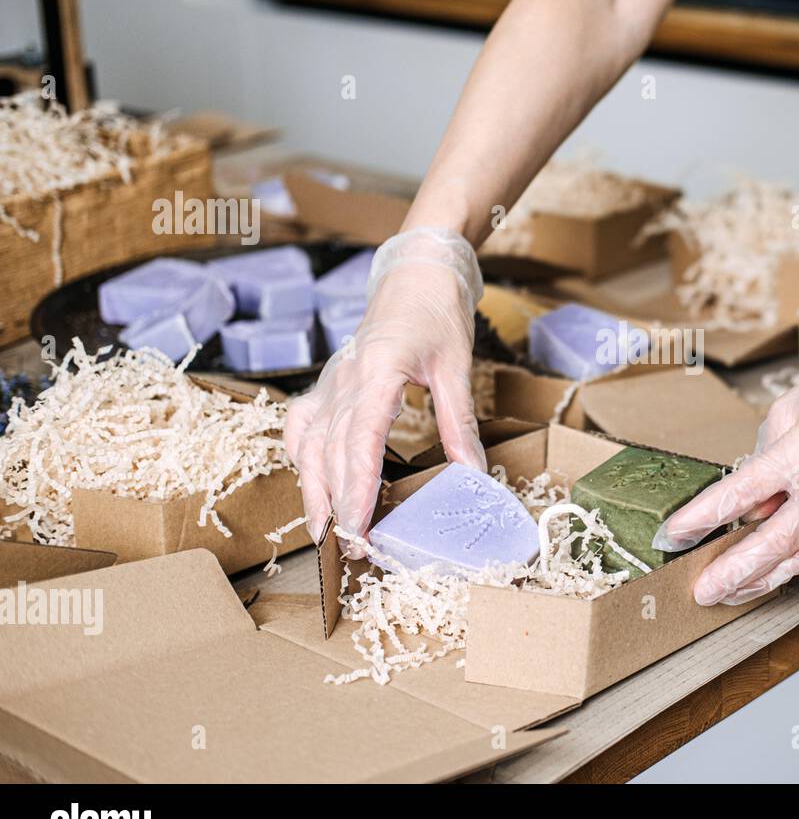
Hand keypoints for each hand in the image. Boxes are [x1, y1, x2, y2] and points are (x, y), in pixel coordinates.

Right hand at [284, 226, 486, 544]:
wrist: (416, 271)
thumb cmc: (437, 313)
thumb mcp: (457, 367)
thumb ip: (459, 425)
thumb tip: (474, 476)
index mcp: (376, 372)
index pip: (360, 441)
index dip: (357, 488)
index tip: (359, 526)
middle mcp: (343, 378)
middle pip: (328, 451)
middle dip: (334, 503)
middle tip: (347, 547)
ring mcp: (331, 379)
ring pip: (308, 443)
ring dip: (313, 488)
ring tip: (325, 530)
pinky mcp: (330, 381)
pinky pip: (303, 424)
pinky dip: (303, 456)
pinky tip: (311, 479)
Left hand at [654, 319, 798, 605]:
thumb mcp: (789, 411)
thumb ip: (763, 462)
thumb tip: (747, 508)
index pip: (740, 495)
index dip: (701, 520)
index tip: (672, 537)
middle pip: (773, 545)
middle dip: (732, 573)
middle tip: (702, 591)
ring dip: (761, 581)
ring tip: (728, 592)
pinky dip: (798, 568)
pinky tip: (776, 573)